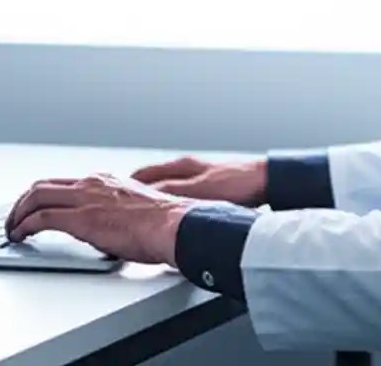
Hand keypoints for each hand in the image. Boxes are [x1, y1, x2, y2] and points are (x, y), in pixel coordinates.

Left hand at [4, 174, 193, 265]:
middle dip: (22, 203)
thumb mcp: (135, 210)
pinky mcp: (81, 218)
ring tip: (12, 230)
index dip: (41, 196)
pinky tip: (19, 236)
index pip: (62, 184)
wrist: (175, 226)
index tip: (33, 209)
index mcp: (104, 181)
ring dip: (18, 214)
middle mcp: (91, 184)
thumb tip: (106, 231)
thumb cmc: (164, 224)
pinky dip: (24, 226)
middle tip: (14, 219)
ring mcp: (85, 199)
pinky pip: (41, 218)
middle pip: (42, 186)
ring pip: (35, 197)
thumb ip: (115, 213)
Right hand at [130, 156, 267, 206]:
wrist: (267, 181)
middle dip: (136, 192)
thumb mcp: (198, 189)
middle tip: (123, 206)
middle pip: (152, 180)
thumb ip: (171, 191)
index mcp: (181, 167)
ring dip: (154, 198)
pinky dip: (171, 202)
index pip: (143, 176)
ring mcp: (199, 176)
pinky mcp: (211, 185)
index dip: (125, 188)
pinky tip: (174, 213)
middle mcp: (187, 169)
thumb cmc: (237, 183)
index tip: (113, 197)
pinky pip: (181, 193)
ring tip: (144, 212)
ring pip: (167, 187)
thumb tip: (144, 194)